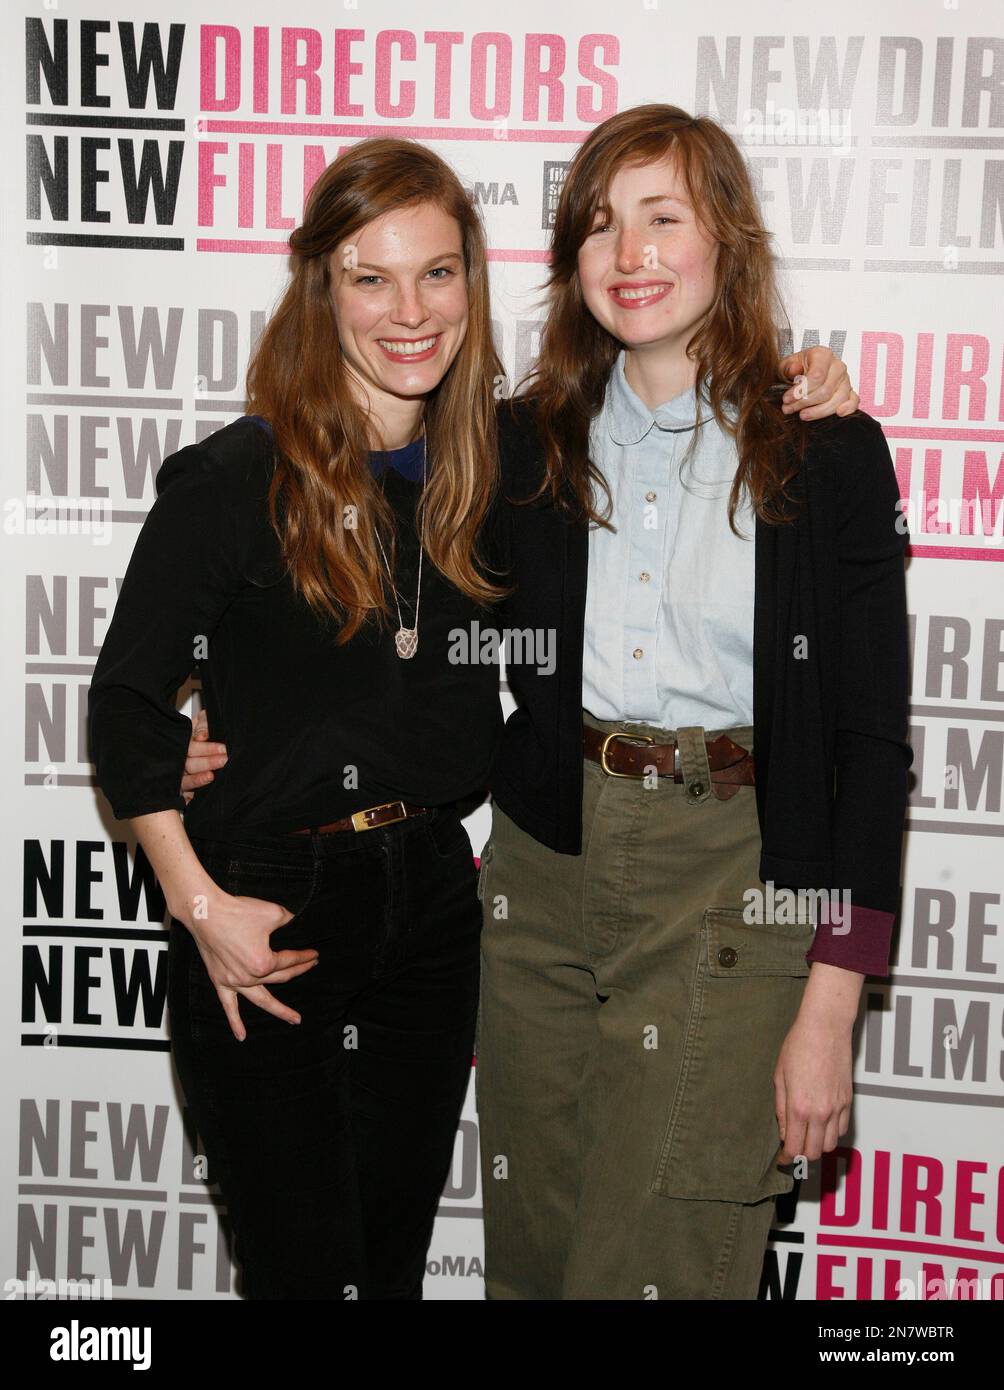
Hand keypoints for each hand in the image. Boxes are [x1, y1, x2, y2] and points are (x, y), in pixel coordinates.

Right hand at [178, 886, 319, 1041]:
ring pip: (261, 999)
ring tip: (294, 1019)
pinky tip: (242, 1036)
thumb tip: (295, 922)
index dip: (305, 957)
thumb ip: (289, 920)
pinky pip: (229, 1006)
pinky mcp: (220, 981)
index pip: (290, 961)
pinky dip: (235, 1022)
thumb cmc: (237, 911)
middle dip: (299, 972)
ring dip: (279, 1010)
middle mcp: (250, 976)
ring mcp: (235, 981)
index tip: (314, 954)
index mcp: (264, 962)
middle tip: (311, 968)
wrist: (206, 912)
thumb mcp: (273, 913)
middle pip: (281, 977)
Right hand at [182, 708, 228, 802]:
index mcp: (181, 741)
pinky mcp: (182, 788)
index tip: (222, 748)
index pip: (191, 747)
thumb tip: (201, 736)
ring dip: (198, 779)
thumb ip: (204, 724)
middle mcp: (178, 759)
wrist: (205, 738)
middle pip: (188, 764)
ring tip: (211, 777)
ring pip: (185, 780)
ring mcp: (178, 775)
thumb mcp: (205, 719)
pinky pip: (182, 795)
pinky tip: (193, 799)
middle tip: (224, 760)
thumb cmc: (205, 728)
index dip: (206, 748)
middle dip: (207, 763)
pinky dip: (187, 798)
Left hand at [773, 1009, 852, 1164]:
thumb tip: (783, 1132)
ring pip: (831, 1145)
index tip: (783, 1160)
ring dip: (819, 1146)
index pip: (794, 1147)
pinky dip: (832, 1133)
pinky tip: (821, 1125)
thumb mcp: (780, 1077)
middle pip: (815, 1152)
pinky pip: (842, 1129)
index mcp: (798, 1107)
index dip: (787, 1158)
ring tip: (807, 1137)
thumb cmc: (798, 1047)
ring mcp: (837, 1108)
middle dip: (802, 1156)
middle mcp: (820, 1112)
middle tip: (793, 1149)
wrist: (825, 1028)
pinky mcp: (848, 1101)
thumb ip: (781, 1108)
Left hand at [779, 345, 858, 419]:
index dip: (801, 391)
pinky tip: (838, 413)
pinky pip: (853, 401)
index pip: (816, 376)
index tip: (787, 399)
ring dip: (819, 411)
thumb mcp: (785, 366)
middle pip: (825, 391)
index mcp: (822, 355)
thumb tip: (794, 369)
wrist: (803, 372)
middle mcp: (837, 366)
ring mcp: (845, 379)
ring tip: (803, 415)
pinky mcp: (849, 391)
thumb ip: (787, 367)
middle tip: (789, 409)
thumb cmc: (795, 369)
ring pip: (838, 399)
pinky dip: (848, 408)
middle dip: (805, 403)